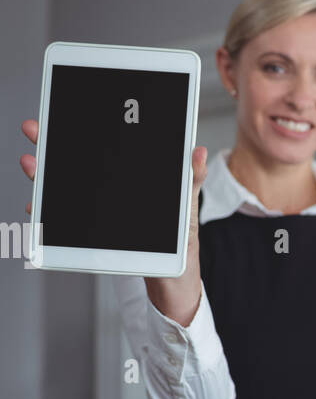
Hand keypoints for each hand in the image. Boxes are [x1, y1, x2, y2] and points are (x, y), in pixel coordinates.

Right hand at [19, 119, 207, 326]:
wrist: (173, 282)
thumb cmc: (181, 243)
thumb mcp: (187, 210)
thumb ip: (190, 181)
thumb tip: (199, 152)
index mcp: (130, 181)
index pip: (104, 150)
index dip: (83, 132)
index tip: (66, 115)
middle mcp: (109, 195)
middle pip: (76, 165)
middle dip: (52, 146)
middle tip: (34, 131)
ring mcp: (99, 215)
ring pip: (65, 190)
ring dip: (43, 177)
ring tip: (32, 166)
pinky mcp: (93, 238)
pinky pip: (65, 224)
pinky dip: (48, 216)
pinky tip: (39, 209)